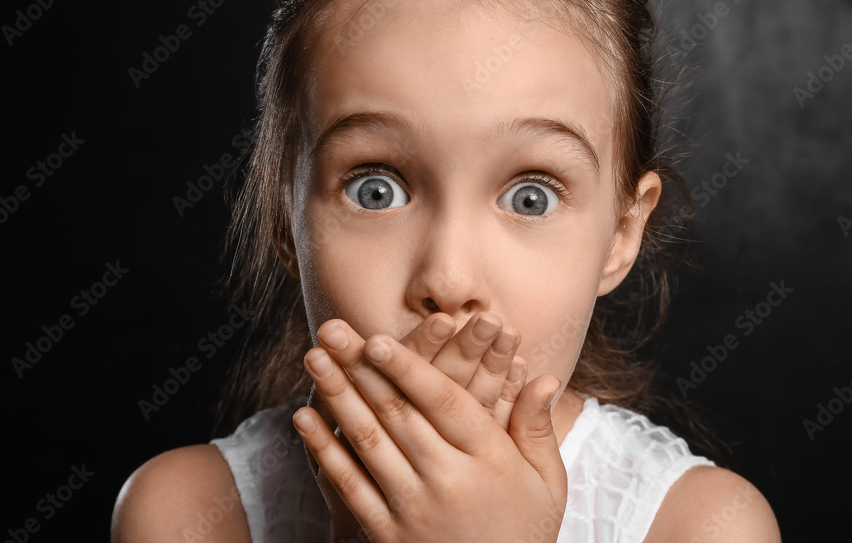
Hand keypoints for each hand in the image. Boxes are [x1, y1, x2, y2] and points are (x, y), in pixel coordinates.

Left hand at [294, 319, 566, 542]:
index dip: (409, 369)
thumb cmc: (525, 532)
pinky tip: (304, 418)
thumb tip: (546, 377)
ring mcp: (412, 508)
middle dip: (360, 367)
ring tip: (314, 359)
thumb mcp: (547, 483)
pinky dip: (324, 450)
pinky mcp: (386, 533)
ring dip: (337, 396)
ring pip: (368, 442)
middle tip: (332, 329)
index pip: (443, 403)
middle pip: (397, 413)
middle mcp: (446, 480)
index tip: (379, 339)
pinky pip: (349, 486)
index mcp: (488, 459)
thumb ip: (537, 428)